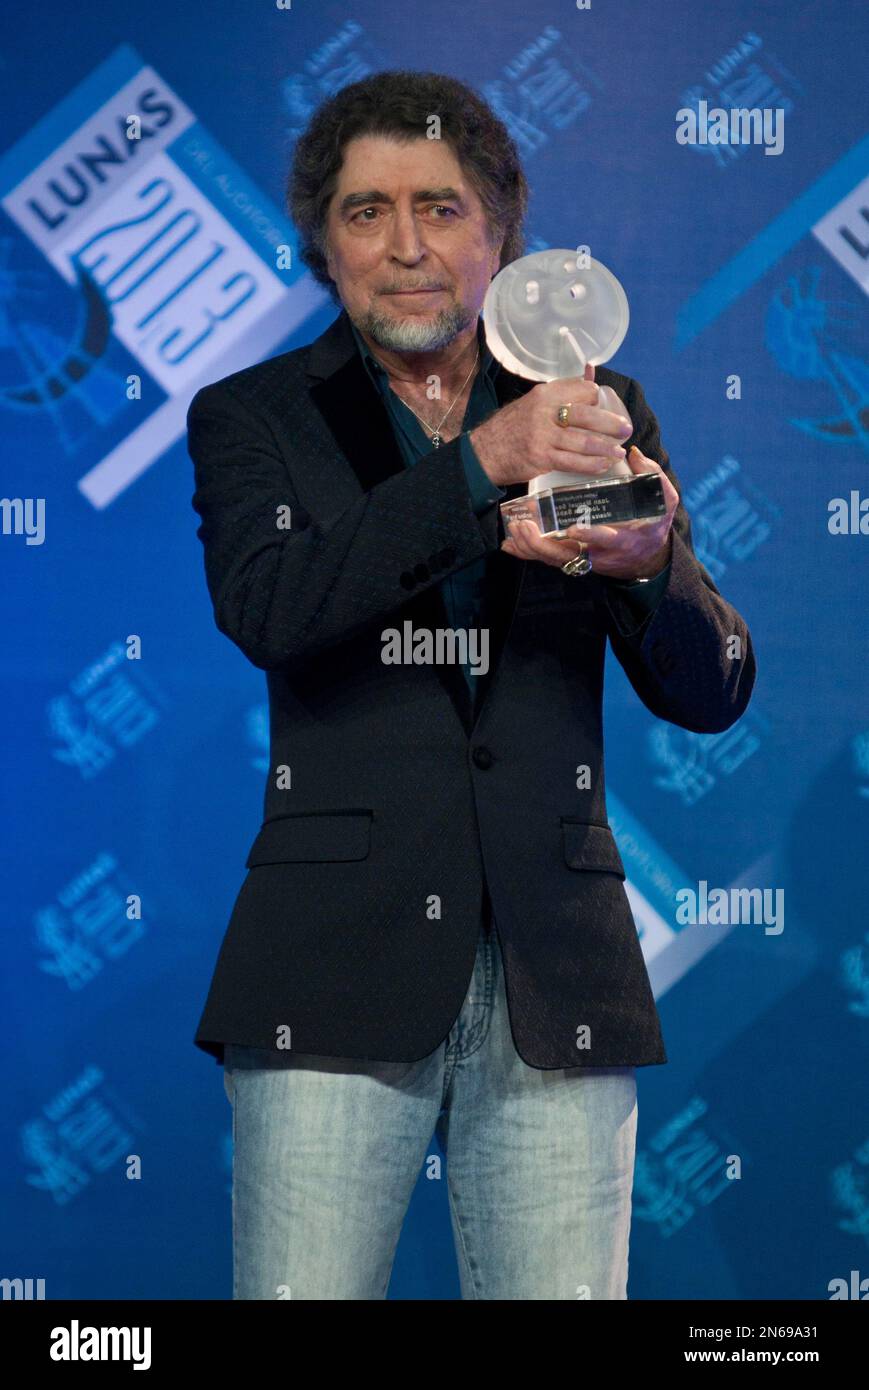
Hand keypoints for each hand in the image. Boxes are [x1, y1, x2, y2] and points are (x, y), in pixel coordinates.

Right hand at [469, 361, 632, 487]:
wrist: (485, 452)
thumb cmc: (512, 427)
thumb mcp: (534, 402)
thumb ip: (563, 391)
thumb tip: (590, 371)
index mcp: (544, 393)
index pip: (581, 390)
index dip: (597, 399)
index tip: (607, 408)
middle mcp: (544, 412)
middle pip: (586, 415)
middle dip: (610, 423)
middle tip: (626, 430)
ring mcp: (543, 436)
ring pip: (582, 441)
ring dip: (605, 448)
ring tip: (619, 452)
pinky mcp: (541, 458)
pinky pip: (573, 462)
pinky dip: (591, 464)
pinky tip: (602, 465)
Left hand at [501, 441, 678, 579]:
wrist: (646, 557)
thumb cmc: (653, 524)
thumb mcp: (664, 501)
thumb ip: (652, 477)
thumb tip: (633, 453)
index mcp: (622, 539)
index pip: (605, 539)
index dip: (590, 535)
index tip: (575, 527)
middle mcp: (599, 554)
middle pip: (567, 555)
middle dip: (544, 544)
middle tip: (525, 526)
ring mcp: (583, 558)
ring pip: (552, 559)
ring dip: (531, 547)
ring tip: (514, 528)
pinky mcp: (572, 559)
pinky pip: (546, 559)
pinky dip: (527, 553)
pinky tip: (510, 544)